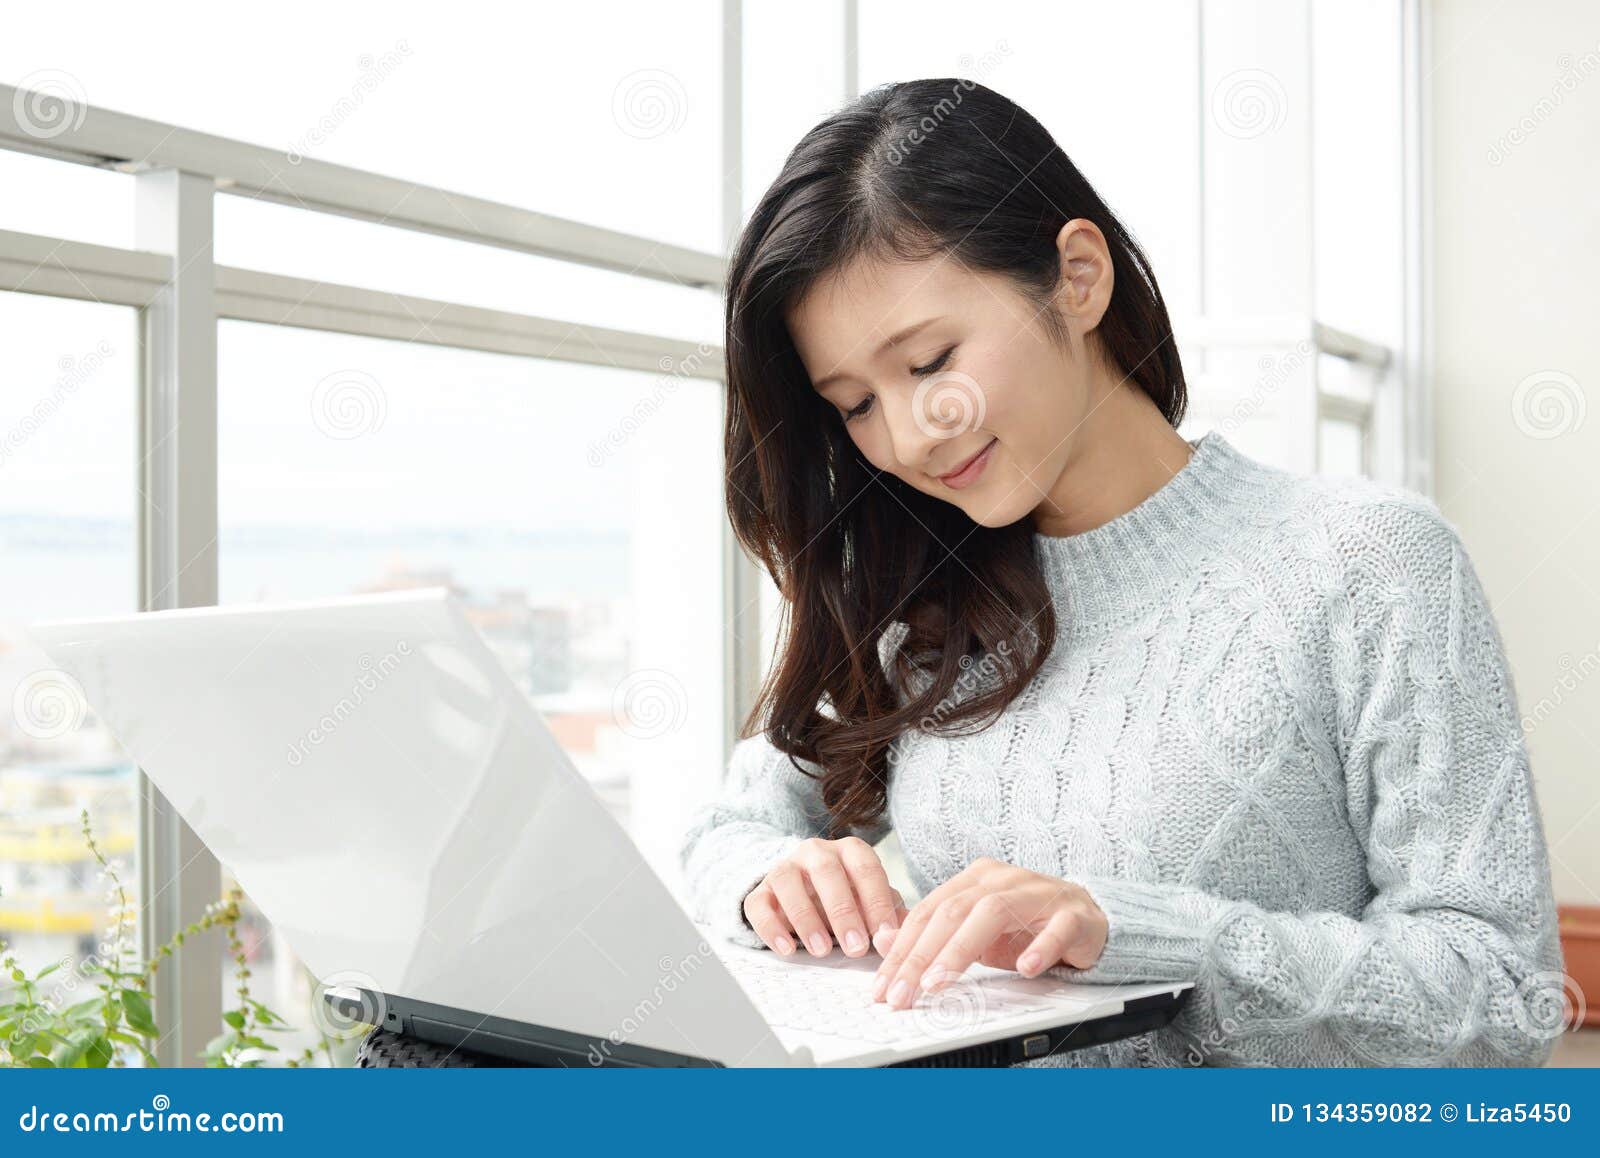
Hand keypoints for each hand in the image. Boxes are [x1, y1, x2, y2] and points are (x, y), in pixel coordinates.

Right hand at [743, 836, 908, 959]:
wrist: (805, 892)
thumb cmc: (849, 899)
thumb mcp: (872, 903)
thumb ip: (890, 917)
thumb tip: (900, 939)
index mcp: (850, 851)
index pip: (866, 868)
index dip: (877, 901)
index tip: (884, 935)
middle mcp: (815, 852)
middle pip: (827, 872)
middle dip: (843, 911)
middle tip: (855, 948)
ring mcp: (784, 868)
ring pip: (787, 881)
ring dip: (805, 917)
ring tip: (821, 951)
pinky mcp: (760, 891)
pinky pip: (758, 903)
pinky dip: (770, 927)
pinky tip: (787, 949)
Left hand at [872, 857, 1106, 1008]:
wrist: (1087, 918)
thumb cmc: (1025, 927)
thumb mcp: (973, 931)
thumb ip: (933, 935)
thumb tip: (883, 944)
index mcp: (973, 879)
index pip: (928, 912)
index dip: (902, 949)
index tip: (884, 986)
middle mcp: (1001, 880)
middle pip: (951, 912)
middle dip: (920, 956)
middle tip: (901, 993)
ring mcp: (1038, 893)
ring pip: (993, 913)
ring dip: (961, 950)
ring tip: (940, 981)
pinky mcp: (1073, 915)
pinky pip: (1057, 929)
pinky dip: (1040, 948)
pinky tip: (1026, 969)